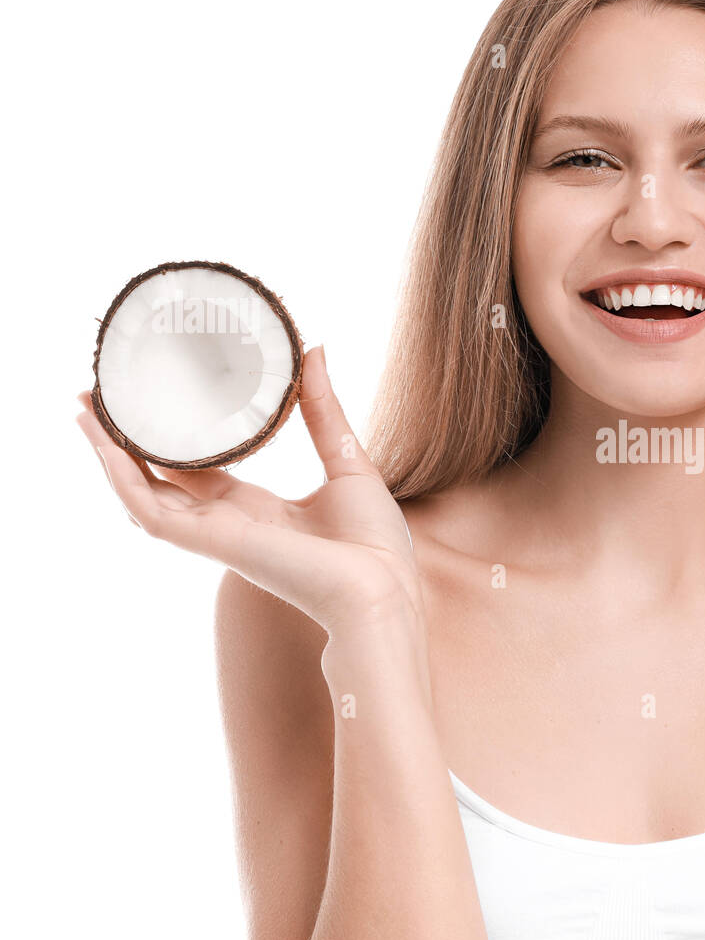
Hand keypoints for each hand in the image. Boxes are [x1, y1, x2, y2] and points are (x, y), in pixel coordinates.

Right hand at [75, 345, 421, 633]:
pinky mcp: (214, 542)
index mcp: (257, 510)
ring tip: (85, 412)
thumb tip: (316, 350)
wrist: (383, 589)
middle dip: (126, 443)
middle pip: (159, 480)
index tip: (152, 401)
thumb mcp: (348, 461)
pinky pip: (153, 513)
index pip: (199, 471)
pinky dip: (125, 482)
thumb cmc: (375, 544)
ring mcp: (217, 534)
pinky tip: (106, 448)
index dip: (172, 440)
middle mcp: (229, 522)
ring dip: (110, 456)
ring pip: (143, 495)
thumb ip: (323, 411)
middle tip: (98, 397)